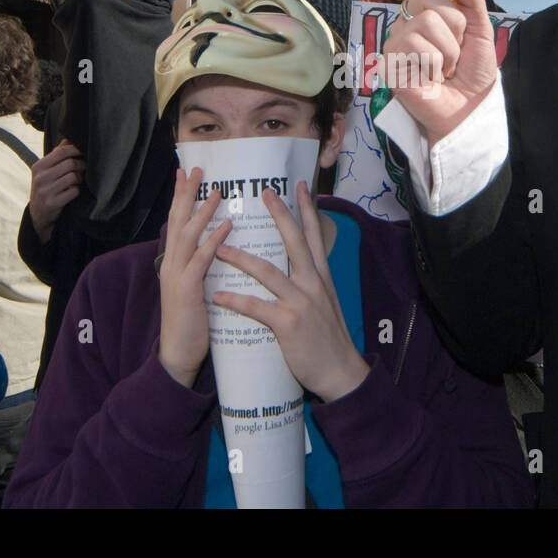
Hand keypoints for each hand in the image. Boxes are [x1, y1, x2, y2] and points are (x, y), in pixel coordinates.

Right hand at [29, 139, 84, 242]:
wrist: (38, 214)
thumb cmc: (46, 187)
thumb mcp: (46, 171)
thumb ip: (57, 155)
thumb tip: (68, 139)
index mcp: (39, 166)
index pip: (62, 151)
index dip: (77, 150)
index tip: (84, 152)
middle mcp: (40, 177)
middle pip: (71, 163)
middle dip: (81, 165)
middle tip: (84, 168)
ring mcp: (45, 191)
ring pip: (73, 177)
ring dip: (79, 179)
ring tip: (78, 181)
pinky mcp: (52, 203)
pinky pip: (74, 191)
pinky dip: (77, 191)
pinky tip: (73, 192)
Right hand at [157, 167, 230, 387]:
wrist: (179, 355)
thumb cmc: (193, 321)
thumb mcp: (195, 287)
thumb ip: (202, 264)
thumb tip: (218, 243)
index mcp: (175, 262)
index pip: (177, 222)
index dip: (181, 197)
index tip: (187, 172)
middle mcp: (172, 264)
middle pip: (177, 221)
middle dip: (186, 194)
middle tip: (195, 169)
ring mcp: (177, 276)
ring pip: (188, 236)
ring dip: (202, 212)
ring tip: (216, 191)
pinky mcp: (187, 291)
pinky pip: (201, 261)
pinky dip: (214, 241)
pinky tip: (226, 226)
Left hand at [213, 181, 369, 402]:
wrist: (340, 372)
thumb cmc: (328, 340)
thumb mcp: (325, 304)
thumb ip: (311, 284)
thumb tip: (297, 267)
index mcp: (321, 278)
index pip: (314, 237)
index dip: (308, 210)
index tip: (301, 186)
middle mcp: (313, 284)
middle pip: (294, 242)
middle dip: (280, 215)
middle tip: (265, 192)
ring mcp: (301, 303)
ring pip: (268, 272)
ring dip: (241, 258)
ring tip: (218, 247)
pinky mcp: (288, 324)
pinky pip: (257, 307)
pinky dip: (236, 300)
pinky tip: (218, 295)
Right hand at [381, 0, 498, 148]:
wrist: (469, 109)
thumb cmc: (472, 73)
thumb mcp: (479, 29)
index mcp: (425, 12)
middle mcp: (406, 24)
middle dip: (454, 24)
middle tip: (455, 51)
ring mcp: (395, 43)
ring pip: (426, 22)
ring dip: (448, 50)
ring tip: (445, 68)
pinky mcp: (389, 64)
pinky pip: (416, 46)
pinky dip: (435, 64)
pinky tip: (432, 78)